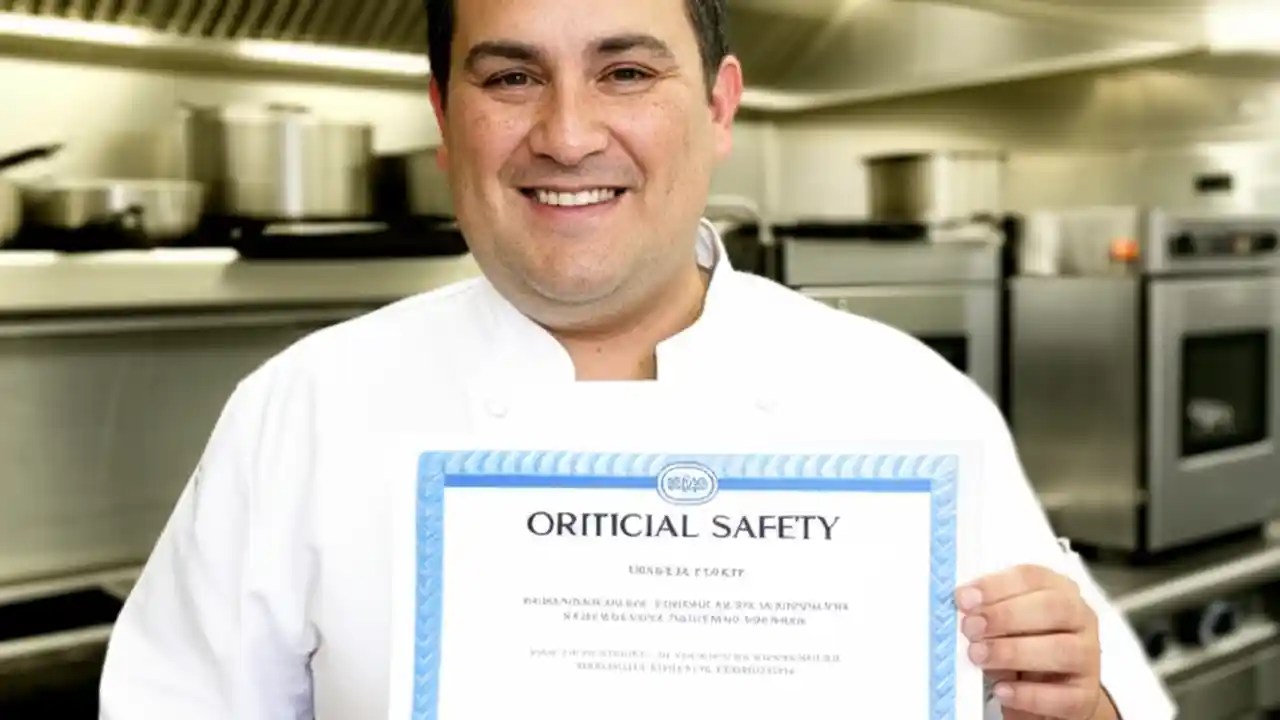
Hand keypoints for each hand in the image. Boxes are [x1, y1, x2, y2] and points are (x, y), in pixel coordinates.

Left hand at [955, 565, 1109, 719]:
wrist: (1051, 690)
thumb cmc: (1023, 644)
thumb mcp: (1006, 623)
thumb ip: (988, 612)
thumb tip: (964, 609)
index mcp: (1058, 590)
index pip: (1032, 577)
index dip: (996, 585)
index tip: (964, 599)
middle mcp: (1080, 619)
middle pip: (1052, 607)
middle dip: (1006, 616)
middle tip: (970, 627)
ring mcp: (1088, 657)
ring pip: (1061, 650)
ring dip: (1014, 652)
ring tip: (979, 655)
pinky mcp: (1085, 695)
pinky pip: (1062, 695)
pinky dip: (1028, 694)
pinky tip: (1002, 689)